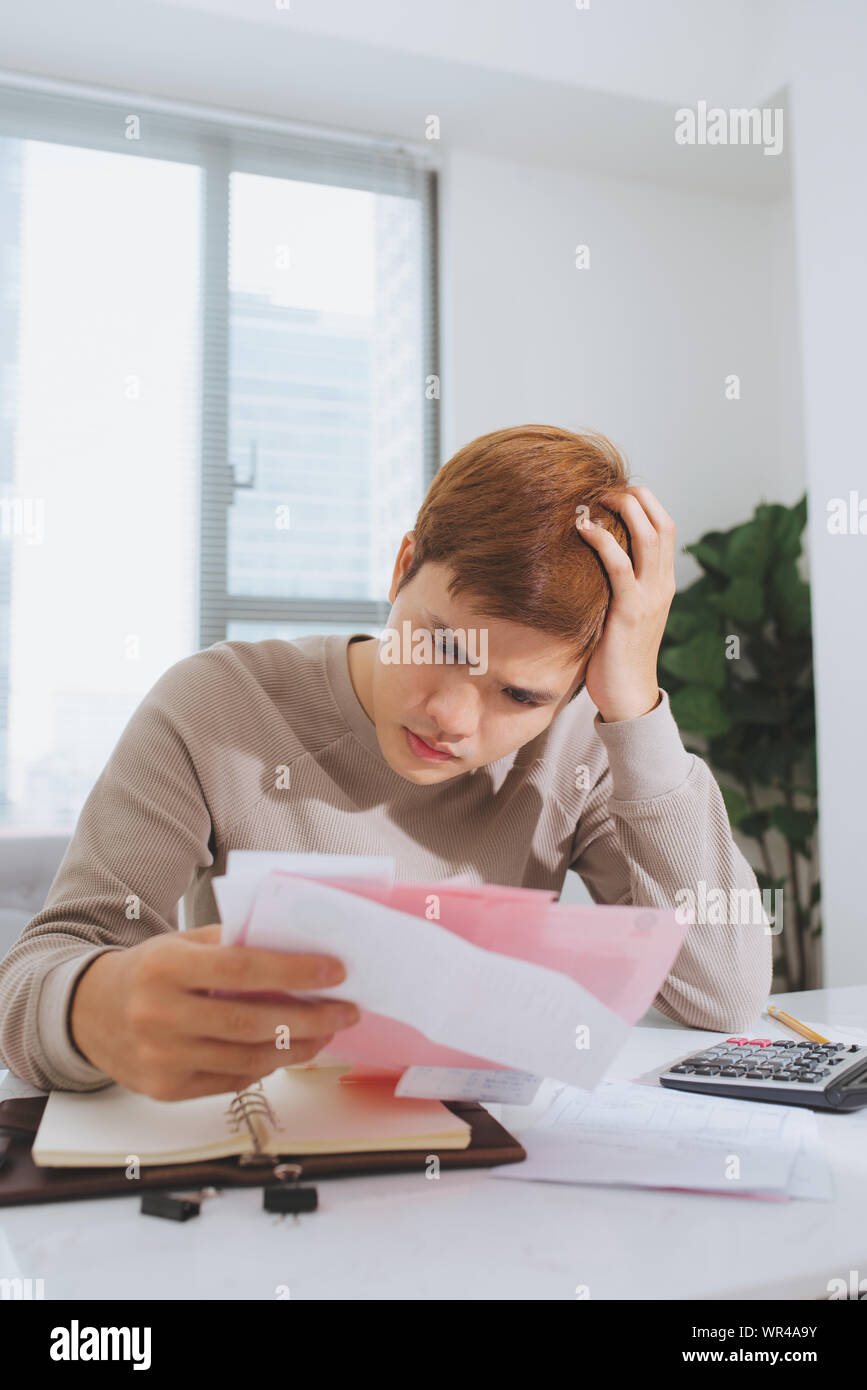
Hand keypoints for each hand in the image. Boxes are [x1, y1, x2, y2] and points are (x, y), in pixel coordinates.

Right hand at [69, 923, 359, 1100]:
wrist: (88, 1013)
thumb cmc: (148, 971)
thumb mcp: (181, 944)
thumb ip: (230, 946)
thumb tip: (296, 951)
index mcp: (165, 968)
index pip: (241, 970)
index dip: (293, 973)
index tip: (335, 971)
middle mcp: (160, 1015)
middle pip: (251, 1022)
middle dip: (310, 1018)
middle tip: (346, 1010)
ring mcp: (162, 1058)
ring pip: (247, 1058)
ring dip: (297, 1047)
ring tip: (326, 1031)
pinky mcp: (167, 1089)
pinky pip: (232, 1080)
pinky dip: (267, 1065)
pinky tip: (289, 1050)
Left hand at [576, 485, 675, 721]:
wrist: (628, 696)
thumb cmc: (616, 655)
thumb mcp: (622, 612)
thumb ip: (616, 586)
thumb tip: (585, 561)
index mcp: (663, 582)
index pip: (665, 527)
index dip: (644, 501)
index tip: (614, 491)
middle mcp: (662, 585)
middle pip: (661, 523)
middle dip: (635, 496)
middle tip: (602, 488)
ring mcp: (650, 598)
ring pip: (648, 536)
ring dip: (623, 509)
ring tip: (594, 499)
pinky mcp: (630, 612)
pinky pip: (621, 567)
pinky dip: (603, 542)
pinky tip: (583, 529)